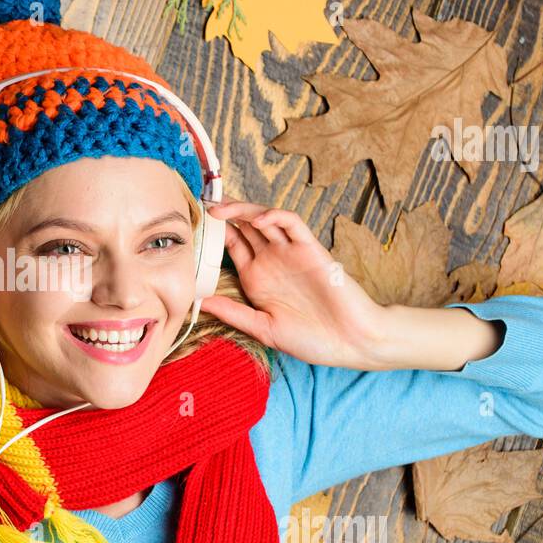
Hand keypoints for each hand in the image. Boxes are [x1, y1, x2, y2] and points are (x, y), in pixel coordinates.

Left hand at [199, 200, 390, 369]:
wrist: (352, 340)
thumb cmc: (312, 339)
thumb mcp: (264, 329)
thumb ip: (234, 314)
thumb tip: (200, 302)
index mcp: (256, 278)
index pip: (230, 245)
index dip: (211, 234)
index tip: (190, 226)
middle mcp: (271, 260)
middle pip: (243, 226)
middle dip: (223, 212)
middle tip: (201, 202)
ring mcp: (291, 252)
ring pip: (263, 219)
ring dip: (242, 209)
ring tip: (220, 206)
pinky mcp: (311, 249)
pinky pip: (292, 223)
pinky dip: (276, 216)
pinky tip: (260, 220)